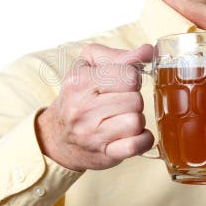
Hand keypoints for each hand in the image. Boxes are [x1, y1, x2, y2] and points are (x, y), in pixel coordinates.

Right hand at [35, 43, 154, 170]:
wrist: (57, 136)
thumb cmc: (77, 97)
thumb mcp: (89, 67)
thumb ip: (120, 56)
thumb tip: (148, 51)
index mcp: (79, 81)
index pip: (129, 75)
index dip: (131, 79)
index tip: (122, 84)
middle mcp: (82, 108)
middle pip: (135, 99)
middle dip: (134, 100)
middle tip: (121, 103)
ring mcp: (92, 134)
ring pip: (137, 121)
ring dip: (137, 119)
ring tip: (123, 118)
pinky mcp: (104, 154)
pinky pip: (136, 145)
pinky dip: (143, 140)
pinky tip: (134, 135)